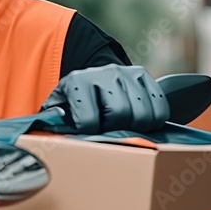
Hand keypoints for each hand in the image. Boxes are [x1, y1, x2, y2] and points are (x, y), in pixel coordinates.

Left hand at [41, 65, 169, 133]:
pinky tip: (141, 122)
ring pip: (143, 114)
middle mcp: (103, 73)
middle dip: (116, 129)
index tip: (87, 132)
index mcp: (77, 82)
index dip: (89, 133)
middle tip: (110, 130)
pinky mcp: (143, 76)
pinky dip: (154, 121)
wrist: (91, 78)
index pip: (88, 120)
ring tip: (125, 127)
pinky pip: (160, 107)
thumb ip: (53, 122)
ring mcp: (125, 73)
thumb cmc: (73, 102)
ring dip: (137, 128)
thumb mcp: (58, 109)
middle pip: (121, 114)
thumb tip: (50, 137)